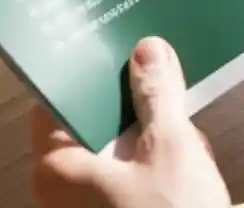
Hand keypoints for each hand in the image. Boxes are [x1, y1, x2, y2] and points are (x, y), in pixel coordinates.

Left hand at [29, 37, 229, 207]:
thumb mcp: (172, 146)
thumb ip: (157, 93)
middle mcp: (58, 195)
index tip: (114, 50)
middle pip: (89, 127)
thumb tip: (147, 51)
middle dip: (132, 108)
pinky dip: (154, 171)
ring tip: (186, 138)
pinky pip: (127, 186)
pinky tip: (189, 166)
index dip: (86, 74)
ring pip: (114, 157)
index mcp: (54, 169)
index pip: (55, 102)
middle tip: (164, 84)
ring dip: (151, 141)